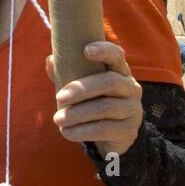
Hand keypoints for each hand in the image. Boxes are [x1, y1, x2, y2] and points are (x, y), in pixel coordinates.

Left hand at [46, 41, 141, 156]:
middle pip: (110, 82)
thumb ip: (69, 73)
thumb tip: (51, 60)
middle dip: (82, 88)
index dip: (104, 51)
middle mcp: (130, 88)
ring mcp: (132, 109)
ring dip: (78, 113)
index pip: (117, 55)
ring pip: (106, 107)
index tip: (85, 50)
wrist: (115, 135)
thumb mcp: (85, 87)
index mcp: (120, 71)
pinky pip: (105, 129)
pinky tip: (68, 132)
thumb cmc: (96, 101)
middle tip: (58, 97)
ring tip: (58, 119)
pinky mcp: (128, 131)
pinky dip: (83, 131)